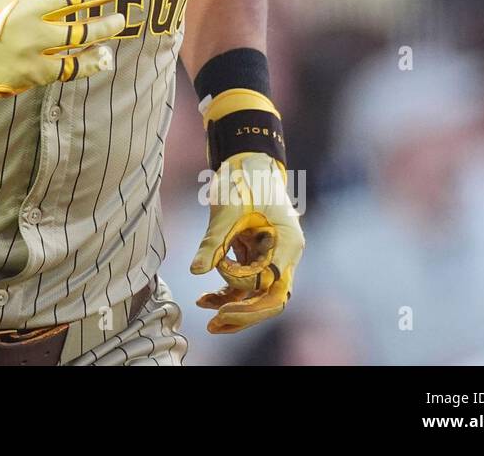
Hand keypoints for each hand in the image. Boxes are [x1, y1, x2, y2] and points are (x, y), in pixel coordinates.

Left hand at [190, 151, 303, 333]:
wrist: (247, 161)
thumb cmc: (242, 178)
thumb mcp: (226, 209)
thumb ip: (213, 240)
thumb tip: (196, 271)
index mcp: (287, 242)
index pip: (274, 287)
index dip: (249, 303)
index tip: (220, 306)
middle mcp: (284, 254)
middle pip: (271, 298)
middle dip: (244, 314)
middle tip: (214, 323)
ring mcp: (272, 257)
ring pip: (258, 295)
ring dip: (234, 308)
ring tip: (208, 318)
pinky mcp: (257, 257)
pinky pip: (246, 284)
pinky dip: (227, 293)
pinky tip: (205, 300)